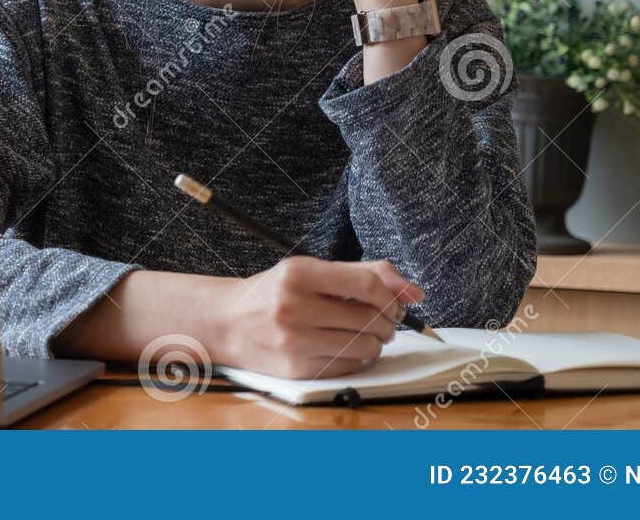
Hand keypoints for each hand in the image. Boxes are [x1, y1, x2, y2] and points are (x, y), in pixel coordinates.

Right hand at [213, 256, 425, 379]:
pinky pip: (349, 367)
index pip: (366, 284)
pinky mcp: (297, 370)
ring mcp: (294, 341)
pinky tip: (345, 348)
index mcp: (298, 273)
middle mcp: (293, 307)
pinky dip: (358, 359)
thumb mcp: (309, 271)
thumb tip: (414, 291)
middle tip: (381, 320)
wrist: (225, 323)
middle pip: (370, 318)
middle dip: (387, 321)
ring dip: (375, 342)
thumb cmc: (272, 294)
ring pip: (365, 346)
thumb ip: (362, 273)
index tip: (395, 302)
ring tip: (363, 334)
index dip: (391, 296)